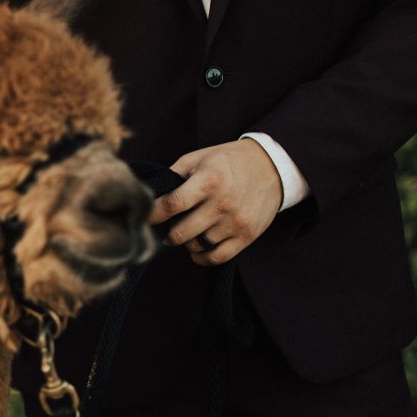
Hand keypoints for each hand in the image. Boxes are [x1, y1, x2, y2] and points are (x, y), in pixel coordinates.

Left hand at [150, 139, 283, 265]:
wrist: (272, 167)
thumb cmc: (228, 162)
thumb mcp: (199, 158)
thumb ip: (173, 175)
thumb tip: (149, 195)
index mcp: (209, 180)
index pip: (171, 205)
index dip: (153, 215)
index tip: (145, 218)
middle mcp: (223, 203)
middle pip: (180, 233)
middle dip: (167, 233)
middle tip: (168, 227)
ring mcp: (236, 222)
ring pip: (196, 246)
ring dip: (186, 242)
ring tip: (189, 230)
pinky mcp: (247, 235)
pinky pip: (217, 258)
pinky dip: (202, 257)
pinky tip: (197, 249)